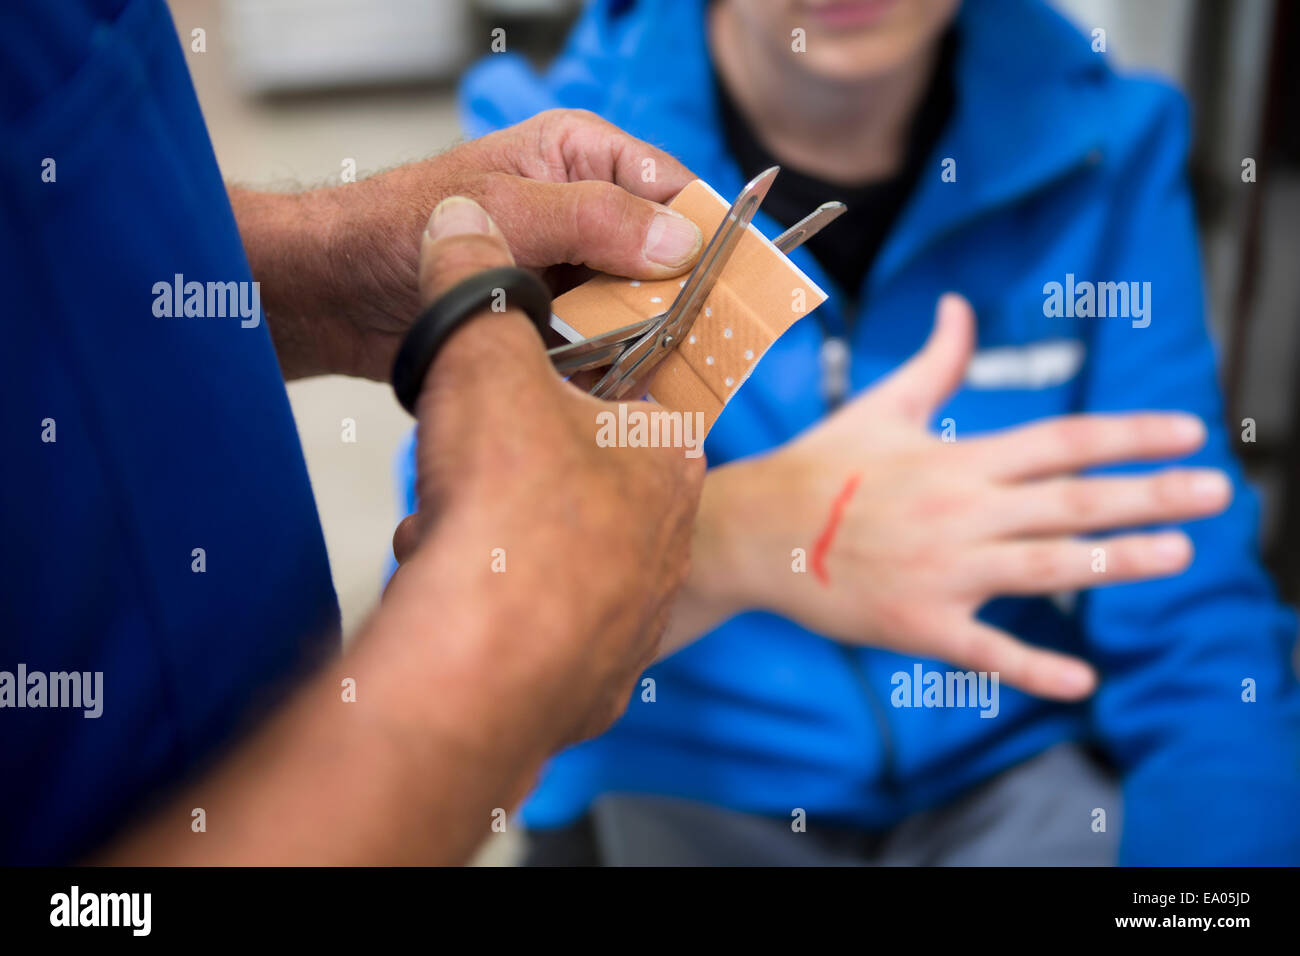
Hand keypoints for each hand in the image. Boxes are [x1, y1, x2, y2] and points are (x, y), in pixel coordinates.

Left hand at [233, 109, 703, 379]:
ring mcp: (569, 270)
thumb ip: (595, 221)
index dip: (707, 235)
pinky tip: (618, 388)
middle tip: (703, 342)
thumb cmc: (395, 227)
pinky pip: (602, 343)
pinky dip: (612, 366)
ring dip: (646, 339)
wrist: (332, 293)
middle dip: (680, 297)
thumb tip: (679, 241)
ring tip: (661, 372)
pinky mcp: (551, 321)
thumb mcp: (506, 212)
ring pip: (638, 306)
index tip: (735, 284)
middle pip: (665, 254)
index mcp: (582, 156)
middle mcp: (584, 211)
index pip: (673, 188)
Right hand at [385, 196, 705, 747]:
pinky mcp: (592, 677)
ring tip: (449, 531)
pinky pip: (533, 621)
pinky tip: (454, 589)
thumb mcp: (487, 354)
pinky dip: (489, 600)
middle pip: (576, 475)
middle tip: (465, 468)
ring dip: (487, 533)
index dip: (556, 381)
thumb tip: (463, 222)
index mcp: (668, 455)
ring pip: (547, 551)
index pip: (628, 392)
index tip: (508, 390)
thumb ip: (476, 280)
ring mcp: (634, 616)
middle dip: (505, 466)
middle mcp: (668, 539)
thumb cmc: (509, 508)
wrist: (483, 660)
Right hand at [684, 294, 1231, 698]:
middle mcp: (958, 511)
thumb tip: (961, 305)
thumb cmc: (821, 466)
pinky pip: (984, 649)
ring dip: (1117, 562)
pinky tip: (1083, 681)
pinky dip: (1033, 667)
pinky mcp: (917, 624)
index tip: (1188, 433)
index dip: (1128, 435)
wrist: (752, 531)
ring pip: (1044, 567)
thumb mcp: (881, 407)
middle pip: (1070, 500)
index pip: (1060, 441)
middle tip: (1217, 492)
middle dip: (1149, 494)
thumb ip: (936, 363)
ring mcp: (940, 571)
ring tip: (1180, 553)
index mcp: (956, 459)